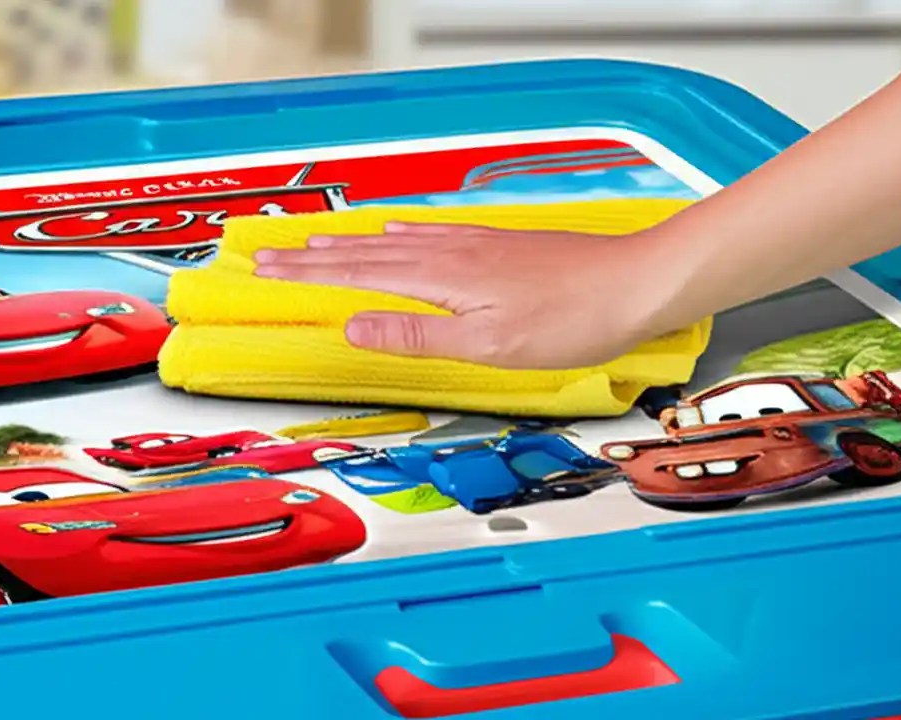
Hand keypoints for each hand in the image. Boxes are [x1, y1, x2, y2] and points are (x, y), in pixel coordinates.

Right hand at [253, 222, 686, 369]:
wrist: (634, 283)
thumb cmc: (572, 320)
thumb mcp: (488, 345)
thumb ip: (417, 334)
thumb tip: (355, 327)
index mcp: (440, 277)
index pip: (355, 275)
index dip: (307, 273)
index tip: (266, 270)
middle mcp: (449, 252)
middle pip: (365, 253)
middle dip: (314, 256)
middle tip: (270, 255)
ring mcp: (472, 245)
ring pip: (392, 241)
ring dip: (348, 244)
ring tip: (316, 243)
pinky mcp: (494, 246)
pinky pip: (427, 234)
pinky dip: (397, 234)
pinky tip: (395, 233)